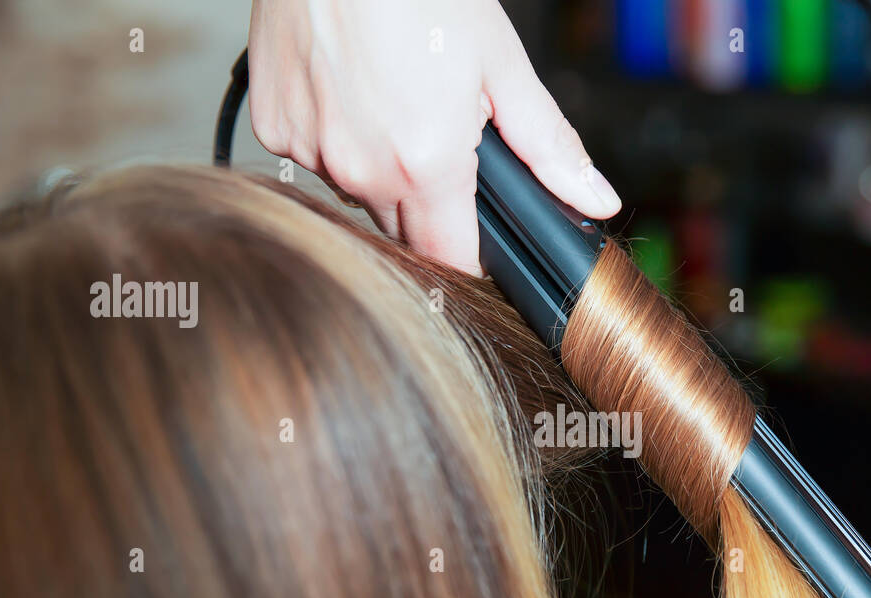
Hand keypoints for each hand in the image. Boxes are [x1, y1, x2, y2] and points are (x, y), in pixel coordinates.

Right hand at [247, 0, 620, 274]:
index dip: (473, 253)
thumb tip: (595, 199)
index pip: (453, 260)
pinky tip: (352, 92)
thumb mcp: (500, 64)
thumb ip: (548, 145)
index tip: (481, 232)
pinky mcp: (275, 129)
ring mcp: (311, 151)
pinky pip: (315, 160)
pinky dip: (338, 139)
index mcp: (425, 163)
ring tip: (396, 103)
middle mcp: (361, 169)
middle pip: (405, 233)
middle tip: (441, 139)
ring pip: (358, 195)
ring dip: (381, 171)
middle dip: (430, 206)